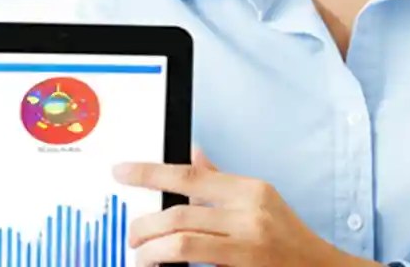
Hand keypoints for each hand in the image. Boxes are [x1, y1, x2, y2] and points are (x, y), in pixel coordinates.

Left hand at [114, 148, 379, 266]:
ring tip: (142, 254)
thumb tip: (192, 154)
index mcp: (252, 190)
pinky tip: (160, 266)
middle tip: (133, 234)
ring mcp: (247, 246)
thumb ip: (222, 181)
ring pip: (179, 244)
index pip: (191, 175)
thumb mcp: (260, 201)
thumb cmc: (287, 237)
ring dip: (151, 251)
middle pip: (178, 214)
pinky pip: (192, 266)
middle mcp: (250, 215)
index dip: (150, 173)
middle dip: (145, 226)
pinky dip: (168, 265)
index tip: (122, 172)